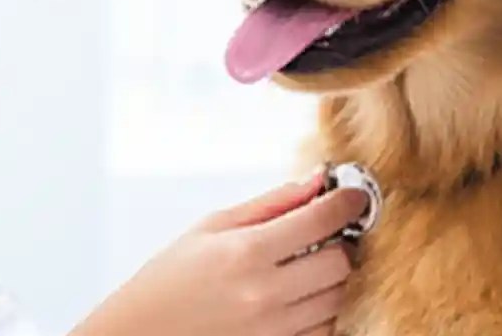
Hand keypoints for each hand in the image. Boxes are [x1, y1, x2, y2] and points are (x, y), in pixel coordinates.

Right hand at [71, 171, 367, 335]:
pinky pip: (326, 328)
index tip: (355, 197)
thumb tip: (315, 181)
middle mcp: (264, 292)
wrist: (145, 328)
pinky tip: (299, 295)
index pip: (319, 221)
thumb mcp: (212, 226)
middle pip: (340, 262)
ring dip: (333, 276)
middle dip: (340, 242)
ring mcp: (275, 327)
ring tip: (307, 264)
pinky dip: (323, 309)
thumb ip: (270, 203)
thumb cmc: (172, 277)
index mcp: (245, 252)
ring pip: (339, 297)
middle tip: (327, 233)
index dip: (346, 203)